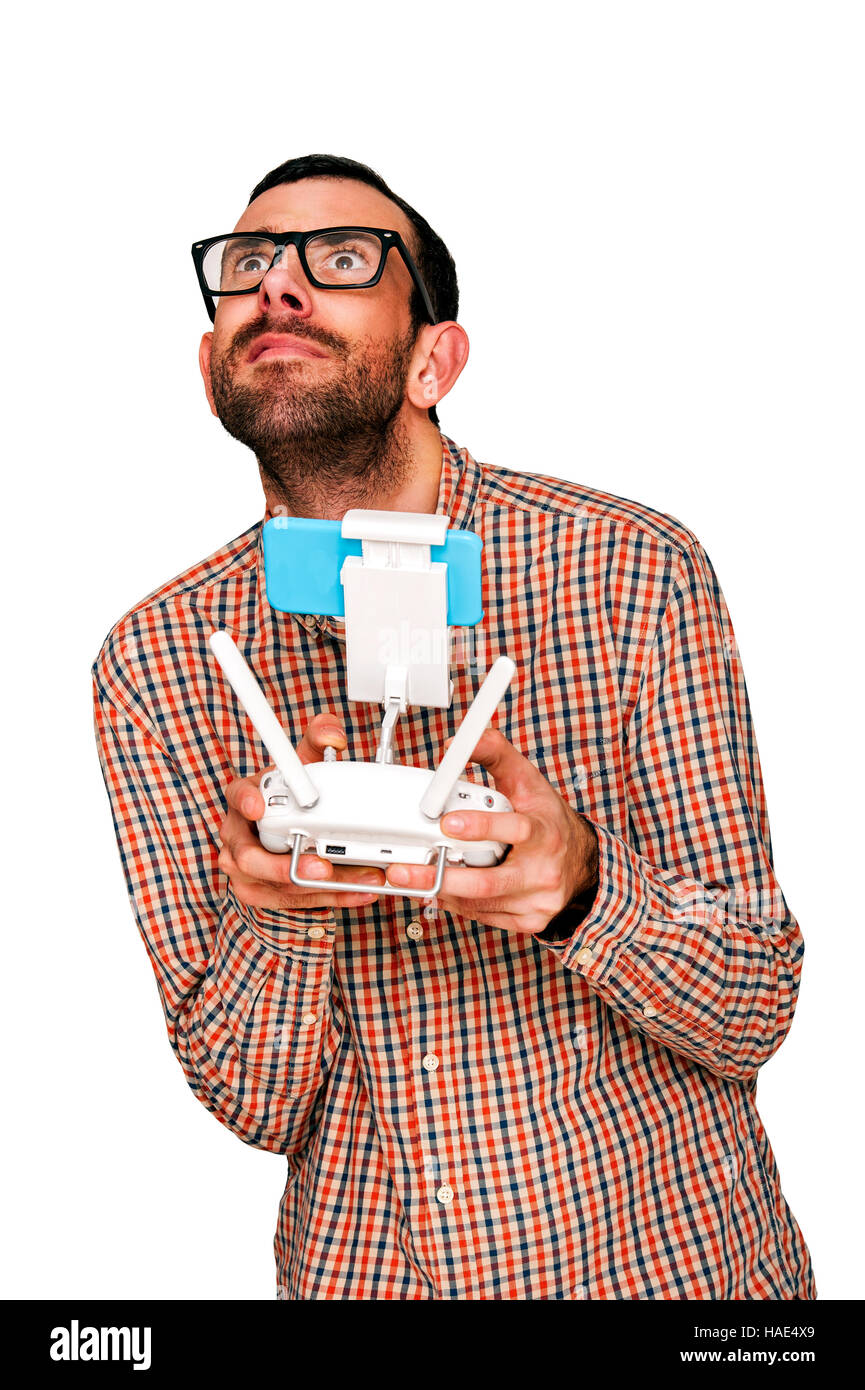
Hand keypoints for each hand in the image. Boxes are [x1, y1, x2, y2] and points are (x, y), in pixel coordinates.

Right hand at [216, 713, 385, 911]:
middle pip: (248, 857)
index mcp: (244, 800)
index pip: (237, 795)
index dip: (246, 801)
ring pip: (276, 886)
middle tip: (321, 866)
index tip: (259, 806)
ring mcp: (247, 870)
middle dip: (284, 865)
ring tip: (358, 881)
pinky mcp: (264, 893)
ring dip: (319, 888)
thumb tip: (333, 733)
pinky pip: (294, 903)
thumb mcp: (304, 763)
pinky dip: (331, 899)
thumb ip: (319, 740)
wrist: (285, 829)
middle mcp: (238, 837)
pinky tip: (359, 892)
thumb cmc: (293, 796)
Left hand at [384, 726, 598, 934]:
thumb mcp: (527, 780)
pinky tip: (439, 890)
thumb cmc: (548, 820)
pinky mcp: (530, 921)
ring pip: (480, 903)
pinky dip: (456, 903)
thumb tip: (457, 743)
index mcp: (546, 832)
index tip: (447, 823)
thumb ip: (495, 754)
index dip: (481, 826)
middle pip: (489, 882)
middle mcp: (544, 870)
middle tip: (403, 870)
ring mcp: (537, 900)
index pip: (515, 829)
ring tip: (410, 878)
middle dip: (441, 877)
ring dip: (440, 891)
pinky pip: (483, 916)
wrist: (580, 862)